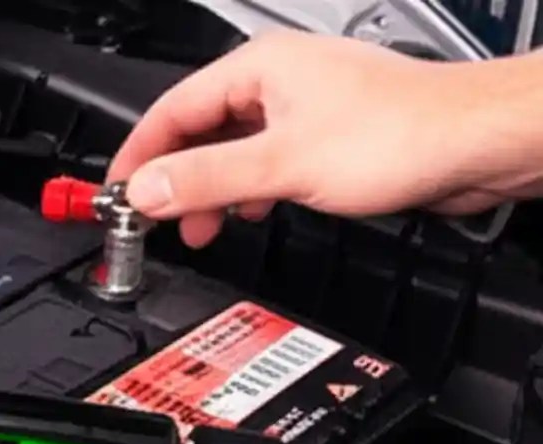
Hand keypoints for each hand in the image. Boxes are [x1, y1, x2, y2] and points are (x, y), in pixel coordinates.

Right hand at [109, 30, 542, 246]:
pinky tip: (247, 212)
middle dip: (173, 179)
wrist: (475, 145)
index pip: (170, 110)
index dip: (137, 156)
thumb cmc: (402, 134)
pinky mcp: (324, 137)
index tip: (114, 194)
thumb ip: (207, 179)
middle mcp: (275, 82)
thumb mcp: (282, 164)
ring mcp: (300, 109)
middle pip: (198, 131)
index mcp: (257, 68)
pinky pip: (263, 161)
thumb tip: (147, 190)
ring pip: (231, 149)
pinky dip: (245, 189)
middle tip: (152, 220)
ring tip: (198, 228)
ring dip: (210, 190)